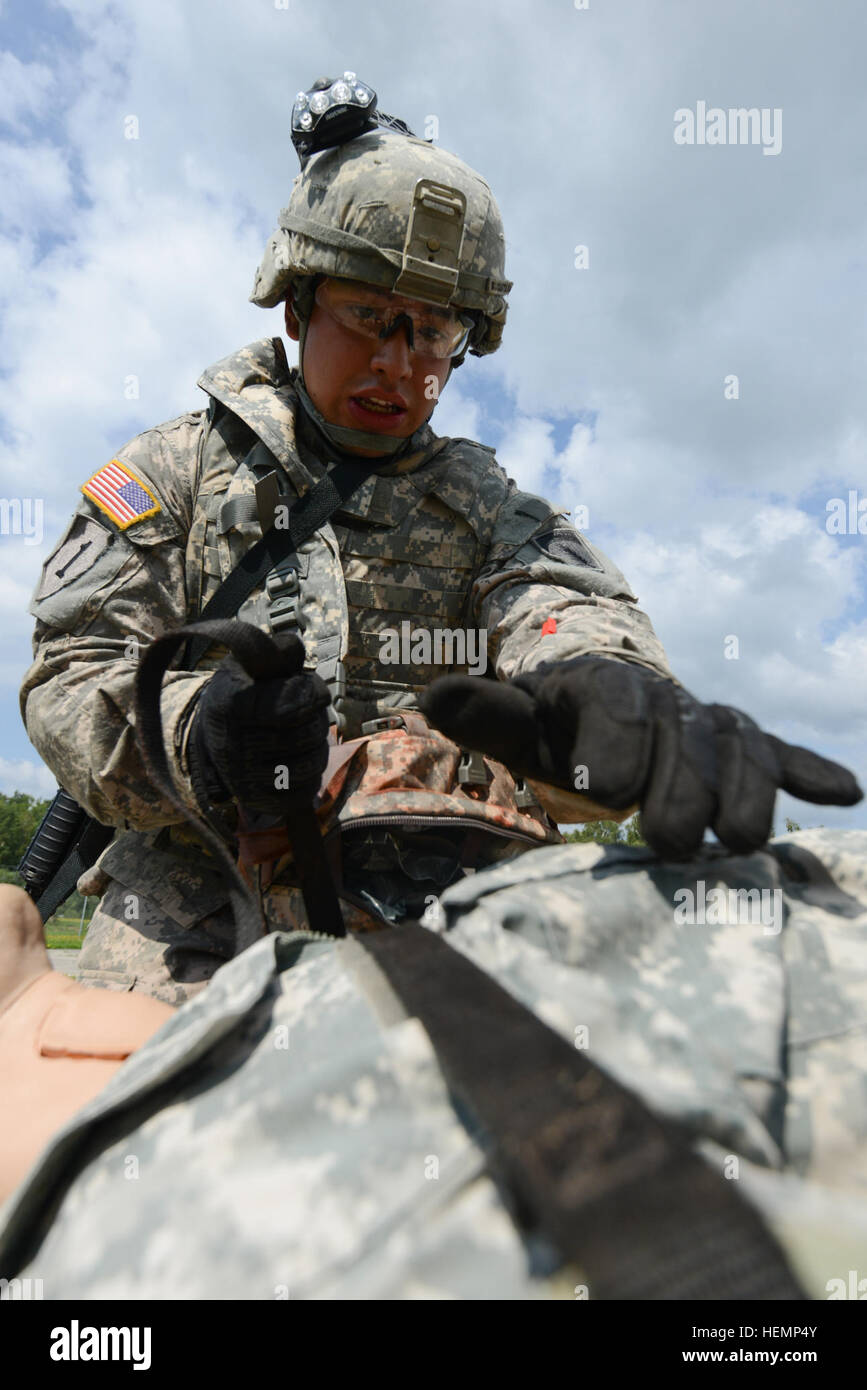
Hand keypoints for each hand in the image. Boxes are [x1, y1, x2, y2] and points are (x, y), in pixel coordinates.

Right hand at [189, 632, 330, 814]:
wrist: (215, 736)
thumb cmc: (240, 693)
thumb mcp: (249, 665)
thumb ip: (274, 653)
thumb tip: (293, 648)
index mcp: (229, 705)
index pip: (292, 704)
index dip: (311, 691)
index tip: (309, 686)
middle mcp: (232, 746)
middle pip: (308, 733)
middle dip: (318, 717)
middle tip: (306, 712)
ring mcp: (244, 779)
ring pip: (311, 763)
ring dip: (318, 745)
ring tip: (304, 733)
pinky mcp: (258, 801)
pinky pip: (306, 790)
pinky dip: (312, 773)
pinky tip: (298, 757)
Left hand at [419, 657, 862, 858]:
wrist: (602, 707)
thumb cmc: (552, 725)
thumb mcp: (514, 721)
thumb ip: (483, 714)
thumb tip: (434, 698)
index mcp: (606, 684)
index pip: (617, 707)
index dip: (613, 745)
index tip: (603, 792)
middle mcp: (667, 697)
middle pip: (687, 737)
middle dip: (682, 788)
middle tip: (667, 843)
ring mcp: (709, 720)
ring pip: (741, 746)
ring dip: (748, 791)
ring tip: (742, 842)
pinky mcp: (743, 746)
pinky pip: (780, 752)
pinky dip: (809, 769)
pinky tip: (844, 791)